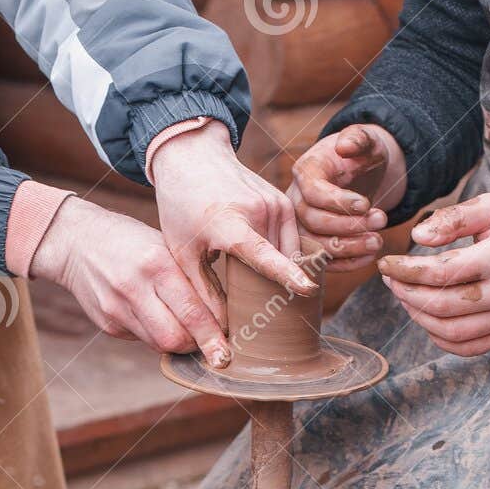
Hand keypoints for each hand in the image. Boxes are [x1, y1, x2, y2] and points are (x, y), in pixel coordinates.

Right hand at [30, 195, 227, 364]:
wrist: (77, 241)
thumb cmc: (131, 242)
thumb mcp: (164, 247)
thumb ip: (188, 279)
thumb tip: (220, 316)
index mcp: (156, 264)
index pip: (192, 312)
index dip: (213, 336)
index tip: (227, 349)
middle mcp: (134, 288)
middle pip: (175, 338)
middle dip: (197, 346)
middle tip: (210, 343)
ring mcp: (117, 309)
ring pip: (158, 344)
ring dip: (178, 344)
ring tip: (187, 332)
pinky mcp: (107, 323)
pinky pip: (141, 339)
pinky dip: (155, 335)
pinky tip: (156, 319)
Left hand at [150, 119, 314, 336]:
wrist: (194, 158)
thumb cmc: (182, 208)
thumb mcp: (183, 255)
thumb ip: (203, 294)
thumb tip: (221, 331)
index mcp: (230, 224)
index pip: (264, 254)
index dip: (286, 274)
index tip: (307, 289)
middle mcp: (259, 211)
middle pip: (278, 265)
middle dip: (270, 289)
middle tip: (248, 301)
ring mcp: (275, 203)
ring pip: (289, 254)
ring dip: (278, 271)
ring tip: (251, 275)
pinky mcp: (285, 202)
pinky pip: (292, 240)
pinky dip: (282, 254)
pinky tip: (262, 258)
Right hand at [289, 124, 403, 269]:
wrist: (362, 172)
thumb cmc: (362, 154)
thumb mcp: (366, 140)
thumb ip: (358, 138)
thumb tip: (345, 146)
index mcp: (306, 171)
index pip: (313, 192)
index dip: (338, 202)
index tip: (366, 204)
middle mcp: (297, 201)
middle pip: (313, 221)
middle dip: (348, 225)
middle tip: (380, 221)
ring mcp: (303, 225)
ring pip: (317, 245)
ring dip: (349, 247)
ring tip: (377, 241)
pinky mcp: (315, 243)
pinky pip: (325, 261)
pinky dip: (347, 263)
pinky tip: (369, 257)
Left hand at [377, 194, 489, 356]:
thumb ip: (455, 219)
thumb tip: (417, 237)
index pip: (441, 273)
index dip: (405, 271)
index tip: (386, 264)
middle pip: (440, 306)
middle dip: (405, 293)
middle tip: (390, 279)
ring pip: (449, 331)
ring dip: (418, 316)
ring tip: (406, 296)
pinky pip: (466, 347)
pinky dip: (439, 338)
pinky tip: (427, 319)